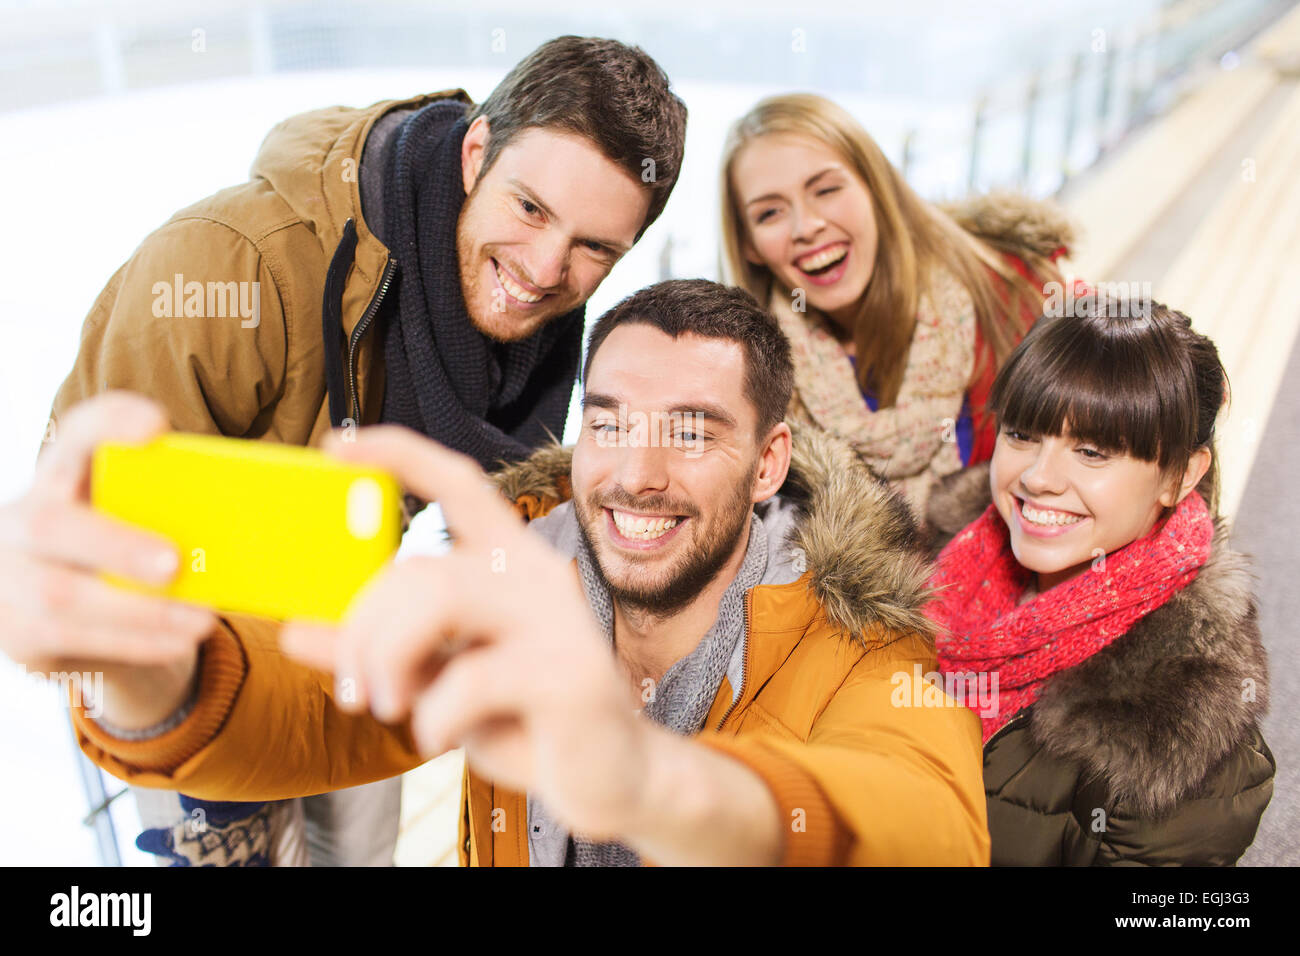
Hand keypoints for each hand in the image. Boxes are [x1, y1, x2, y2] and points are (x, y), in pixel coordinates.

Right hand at [0, 392, 216, 726]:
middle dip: (116, 544)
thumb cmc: (130, 555)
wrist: (82, 625)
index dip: (108, 424)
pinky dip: (135, 642)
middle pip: (51, 524)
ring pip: (60, 594)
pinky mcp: (19, 634)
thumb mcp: (144, 523)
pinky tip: (180, 642)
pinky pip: (72, 639)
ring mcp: (10, 578)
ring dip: (140, 610)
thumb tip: (259, 516)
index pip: (75, 434)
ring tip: (203, 619)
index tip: (156, 426)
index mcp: (63, 476)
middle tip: (174, 563)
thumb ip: (174, 510)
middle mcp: (24, 520)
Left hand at [280, 425, 655, 838]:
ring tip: (387, 707)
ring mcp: (558, 621)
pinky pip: (470, 678)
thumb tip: (295, 629)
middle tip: (354, 690)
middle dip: (364, 630)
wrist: (609, 778)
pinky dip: (433, 716)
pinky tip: (439, 738)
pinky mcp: (570, 674)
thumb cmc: (521, 718)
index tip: (335, 446)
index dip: (398, 454)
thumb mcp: (438, 679)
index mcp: (510, 563)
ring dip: (388, 658)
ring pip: (438, 596)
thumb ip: (378, 651)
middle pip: (421, 566)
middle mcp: (537, 576)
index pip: (458, 482)